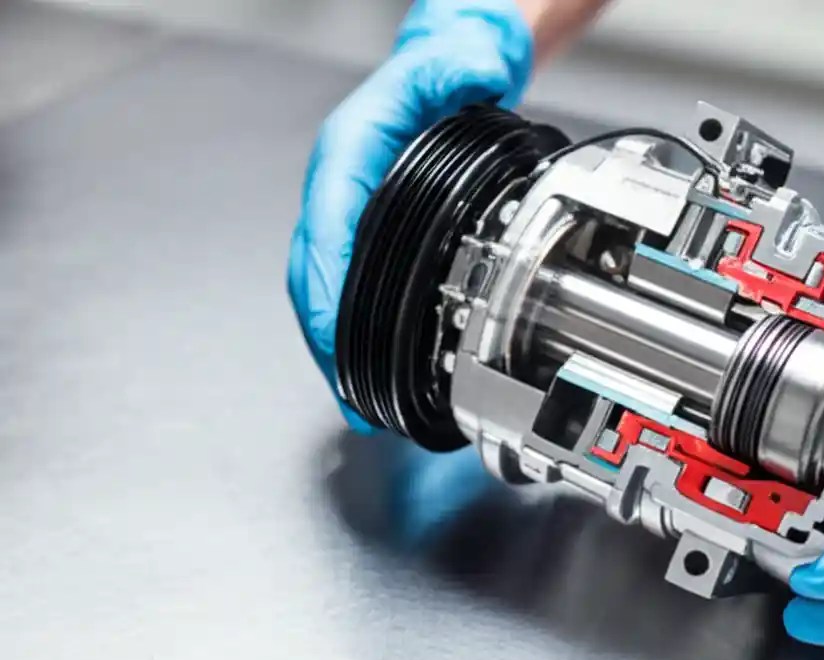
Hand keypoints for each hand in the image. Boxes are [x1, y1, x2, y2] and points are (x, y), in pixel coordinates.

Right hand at [288, 0, 533, 429]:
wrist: (453, 61)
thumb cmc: (448, 65)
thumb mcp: (456, 55)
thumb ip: (459, 65)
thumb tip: (469, 71)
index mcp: (350, 150)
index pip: (327, 225)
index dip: (328, 286)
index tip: (334, 336)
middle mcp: (340, 183)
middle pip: (314, 270)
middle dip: (326, 337)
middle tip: (349, 393)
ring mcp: (350, 208)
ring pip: (324, 285)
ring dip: (334, 345)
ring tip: (356, 401)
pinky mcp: (369, 228)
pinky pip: (346, 284)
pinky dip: (351, 329)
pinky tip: (366, 365)